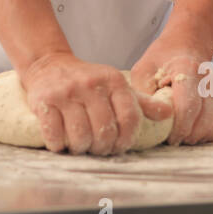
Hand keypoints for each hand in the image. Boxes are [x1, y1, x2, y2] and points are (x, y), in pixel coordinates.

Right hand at [18, 53, 173, 155]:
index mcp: (113, 81)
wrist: (49, 65)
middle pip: (105, 131)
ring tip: (81, 146)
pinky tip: (61, 142)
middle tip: (98, 148)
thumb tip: (168, 114)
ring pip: (80, 136)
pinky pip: (54, 134)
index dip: (127, 139)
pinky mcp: (44, 100)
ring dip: (81, 148)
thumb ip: (141, 102)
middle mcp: (91, 84)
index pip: (130, 117)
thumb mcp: (115, 87)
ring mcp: (66, 92)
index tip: (119, 146)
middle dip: (103, 147)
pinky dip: (58, 145)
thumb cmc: (87, 82)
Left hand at [131, 49, 212, 144]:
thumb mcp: (144, 71)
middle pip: (204, 119)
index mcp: (187, 69)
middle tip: (173, 139)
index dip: (179, 128)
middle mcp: (208, 80)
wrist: (185, 45)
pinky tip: (195, 130)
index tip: (169, 138)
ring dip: (199, 136)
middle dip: (188, 135)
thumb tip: (145, 121)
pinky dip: (211, 133)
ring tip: (183, 134)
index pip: (188, 106)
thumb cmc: (162, 59)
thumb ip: (144, 95)